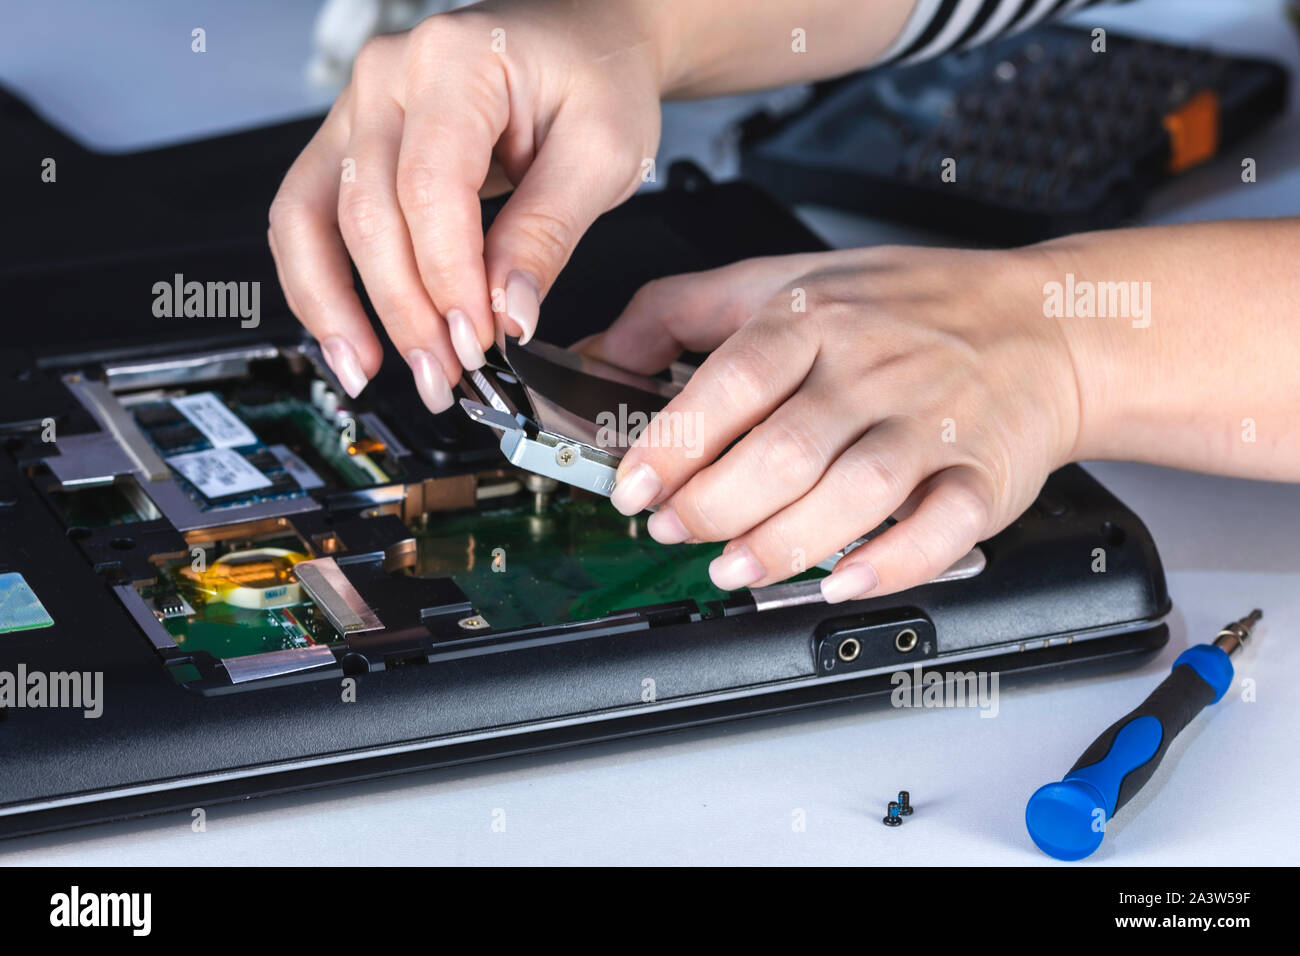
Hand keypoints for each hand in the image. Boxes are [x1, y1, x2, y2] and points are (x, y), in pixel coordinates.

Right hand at [269, 0, 662, 410]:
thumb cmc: (595, 79)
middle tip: (445, 374)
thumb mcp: (603, 152)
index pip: (431, 188)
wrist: (585, 43)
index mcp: (456, 60)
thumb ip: (548, 232)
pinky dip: (321, 284)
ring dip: (339, 308)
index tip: (479, 339)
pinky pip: (308, 217)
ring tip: (373, 372)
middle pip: (369, 212)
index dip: (448, 277)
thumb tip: (508, 313)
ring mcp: (359, 107)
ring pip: (313, 218)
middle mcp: (390, 77)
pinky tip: (351, 337)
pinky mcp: (352, 143)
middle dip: (406, 309)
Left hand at [582, 245, 1081, 601]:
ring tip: (733, 568)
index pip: (734, 382)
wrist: (1041, 324)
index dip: (675, 442)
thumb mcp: (786, 278)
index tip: (633, 487)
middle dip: (715, 503)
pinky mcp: (981, 475)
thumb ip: (683, 311)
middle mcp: (873, 368)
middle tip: (675, 531)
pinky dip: (893, 561)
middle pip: (785, 446)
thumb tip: (597, 353)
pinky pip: (941, 525)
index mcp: (816, 318)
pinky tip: (845, 579)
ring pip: (856, 490)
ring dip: (784, 540)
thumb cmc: (905, 307)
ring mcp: (931, 423)